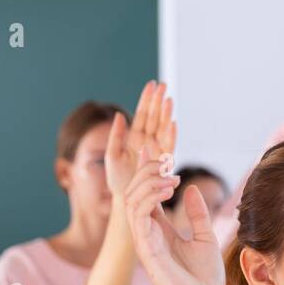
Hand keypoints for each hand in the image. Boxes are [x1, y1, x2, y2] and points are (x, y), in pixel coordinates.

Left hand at [105, 80, 175, 197]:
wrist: (126, 200)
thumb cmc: (117, 180)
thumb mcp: (111, 156)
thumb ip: (115, 136)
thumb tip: (118, 115)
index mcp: (135, 138)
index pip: (142, 114)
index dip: (147, 100)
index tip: (152, 84)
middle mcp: (148, 142)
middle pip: (154, 118)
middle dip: (158, 102)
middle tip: (163, 85)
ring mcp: (156, 151)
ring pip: (162, 128)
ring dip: (166, 114)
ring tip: (168, 100)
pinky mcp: (163, 163)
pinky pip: (169, 147)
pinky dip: (171, 135)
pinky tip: (172, 123)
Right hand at [124, 153, 223, 284]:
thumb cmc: (202, 280)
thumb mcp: (205, 238)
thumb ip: (197, 214)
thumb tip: (192, 188)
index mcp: (160, 230)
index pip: (147, 194)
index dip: (150, 171)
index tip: (161, 152)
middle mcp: (148, 233)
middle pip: (135, 191)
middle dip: (147, 170)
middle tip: (167, 159)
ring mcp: (144, 240)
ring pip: (132, 198)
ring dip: (149, 180)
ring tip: (171, 174)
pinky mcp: (145, 247)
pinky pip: (138, 213)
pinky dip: (150, 195)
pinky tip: (169, 189)